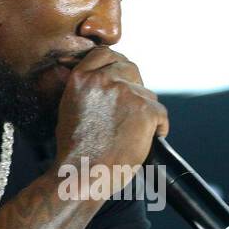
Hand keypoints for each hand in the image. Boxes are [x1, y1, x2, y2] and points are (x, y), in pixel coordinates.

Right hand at [53, 46, 167, 197]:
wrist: (84, 174)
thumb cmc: (75, 150)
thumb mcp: (68, 109)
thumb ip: (84, 90)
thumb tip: (103, 82)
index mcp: (81, 78)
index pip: (105, 54)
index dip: (117, 64)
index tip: (122, 77)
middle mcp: (103, 80)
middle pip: (131, 68)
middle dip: (134, 85)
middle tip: (132, 109)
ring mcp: (126, 93)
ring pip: (147, 95)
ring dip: (145, 111)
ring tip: (132, 133)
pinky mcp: (145, 111)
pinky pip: (161, 114)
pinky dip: (158, 127)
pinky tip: (148, 139)